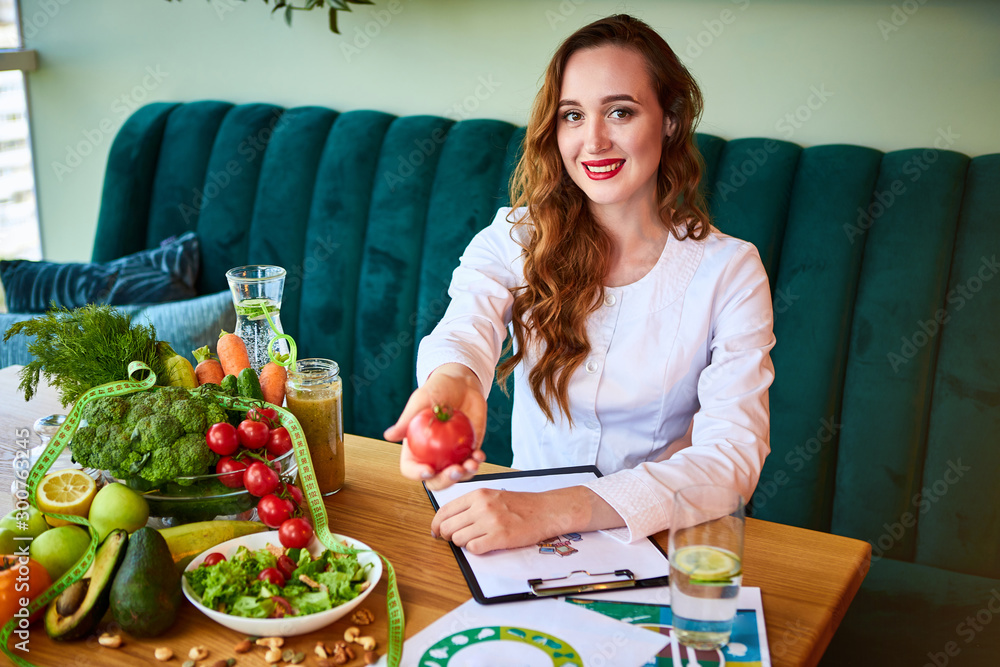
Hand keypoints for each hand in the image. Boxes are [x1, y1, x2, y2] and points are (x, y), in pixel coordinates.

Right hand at [385, 363, 487, 489]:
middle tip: (455, 471)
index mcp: (415, 448)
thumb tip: (388, 436)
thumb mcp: (421, 400)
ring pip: (456, 475)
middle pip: (436, 480)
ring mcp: (452, 455)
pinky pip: (473, 462)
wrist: (462, 382)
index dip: (418, 474)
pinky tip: (479, 455)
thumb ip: (406, 420)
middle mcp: (432, 456)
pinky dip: (477, 462)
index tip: (429, 470)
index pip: (411, 469)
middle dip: (446, 480)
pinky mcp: (469, 450)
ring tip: (472, 462)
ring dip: (465, 474)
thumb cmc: (437, 389)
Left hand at [432, 489, 565, 553]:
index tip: (435, 532)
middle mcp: (481, 507)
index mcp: (478, 495)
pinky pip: (473, 549)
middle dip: (447, 536)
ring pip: (458, 539)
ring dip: (462, 544)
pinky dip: (475, 550)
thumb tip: (449, 520)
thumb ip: (472, 505)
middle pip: (447, 527)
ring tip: (474, 540)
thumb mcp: (492, 496)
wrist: (545, 511)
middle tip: (454, 539)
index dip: (436, 524)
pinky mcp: (499, 538)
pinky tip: (484, 545)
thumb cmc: (520, 505)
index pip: (444, 510)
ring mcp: (490, 522)